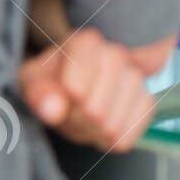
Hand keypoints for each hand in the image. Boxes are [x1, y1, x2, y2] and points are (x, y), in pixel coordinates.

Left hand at [18, 28, 175, 153]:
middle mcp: (116, 53)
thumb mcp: (33, 81)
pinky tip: (102, 128)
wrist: (71, 87)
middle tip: (68, 115)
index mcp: (85, 43)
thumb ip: (39, 92)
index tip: (61, 102)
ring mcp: (135, 76)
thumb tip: (54, 110)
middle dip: (78, 120)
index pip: (80, 84)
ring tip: (83, 121)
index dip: (69, 97)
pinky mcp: (146, 99)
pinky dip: (116, 136)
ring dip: (95, 131)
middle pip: (97, 108)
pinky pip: (135, 126)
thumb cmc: (51, 81)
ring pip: (115, 120)